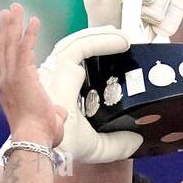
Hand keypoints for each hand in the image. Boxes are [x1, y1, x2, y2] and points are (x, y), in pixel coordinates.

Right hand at [0, 4, 65, 147]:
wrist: (32, 137)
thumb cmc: (38, 133)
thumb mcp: (46, 119)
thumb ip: (52, 112)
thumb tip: (58, 113)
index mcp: (7, 89)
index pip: (6, 60)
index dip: (5, 42)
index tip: (5, 28)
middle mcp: (5, 80)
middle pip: (4, 48)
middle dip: (6, 27)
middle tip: (7, 11)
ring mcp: (11, 77)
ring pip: (11, 45)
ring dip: (13, 24)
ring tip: (15, 8)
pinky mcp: (22, 75)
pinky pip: (25, 49)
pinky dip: (29, 34)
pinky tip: (33, 20)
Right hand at [38, 27, 142, 162]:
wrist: (44, 149)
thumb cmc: (62, 148)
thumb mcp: (96, 146)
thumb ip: (117, 144)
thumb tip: (137, 140)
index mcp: (58, 91)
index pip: (75, 65)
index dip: (94, 55)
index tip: (117, 51)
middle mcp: (53, 77)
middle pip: (74, 48)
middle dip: (96, 38)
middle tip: (119, 35)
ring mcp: (54, 71)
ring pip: (75, 42)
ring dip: (98, 34)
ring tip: (121, 33)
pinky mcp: (58, 68)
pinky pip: (80, 46)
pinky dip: (100, 41)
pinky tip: (119, 40)